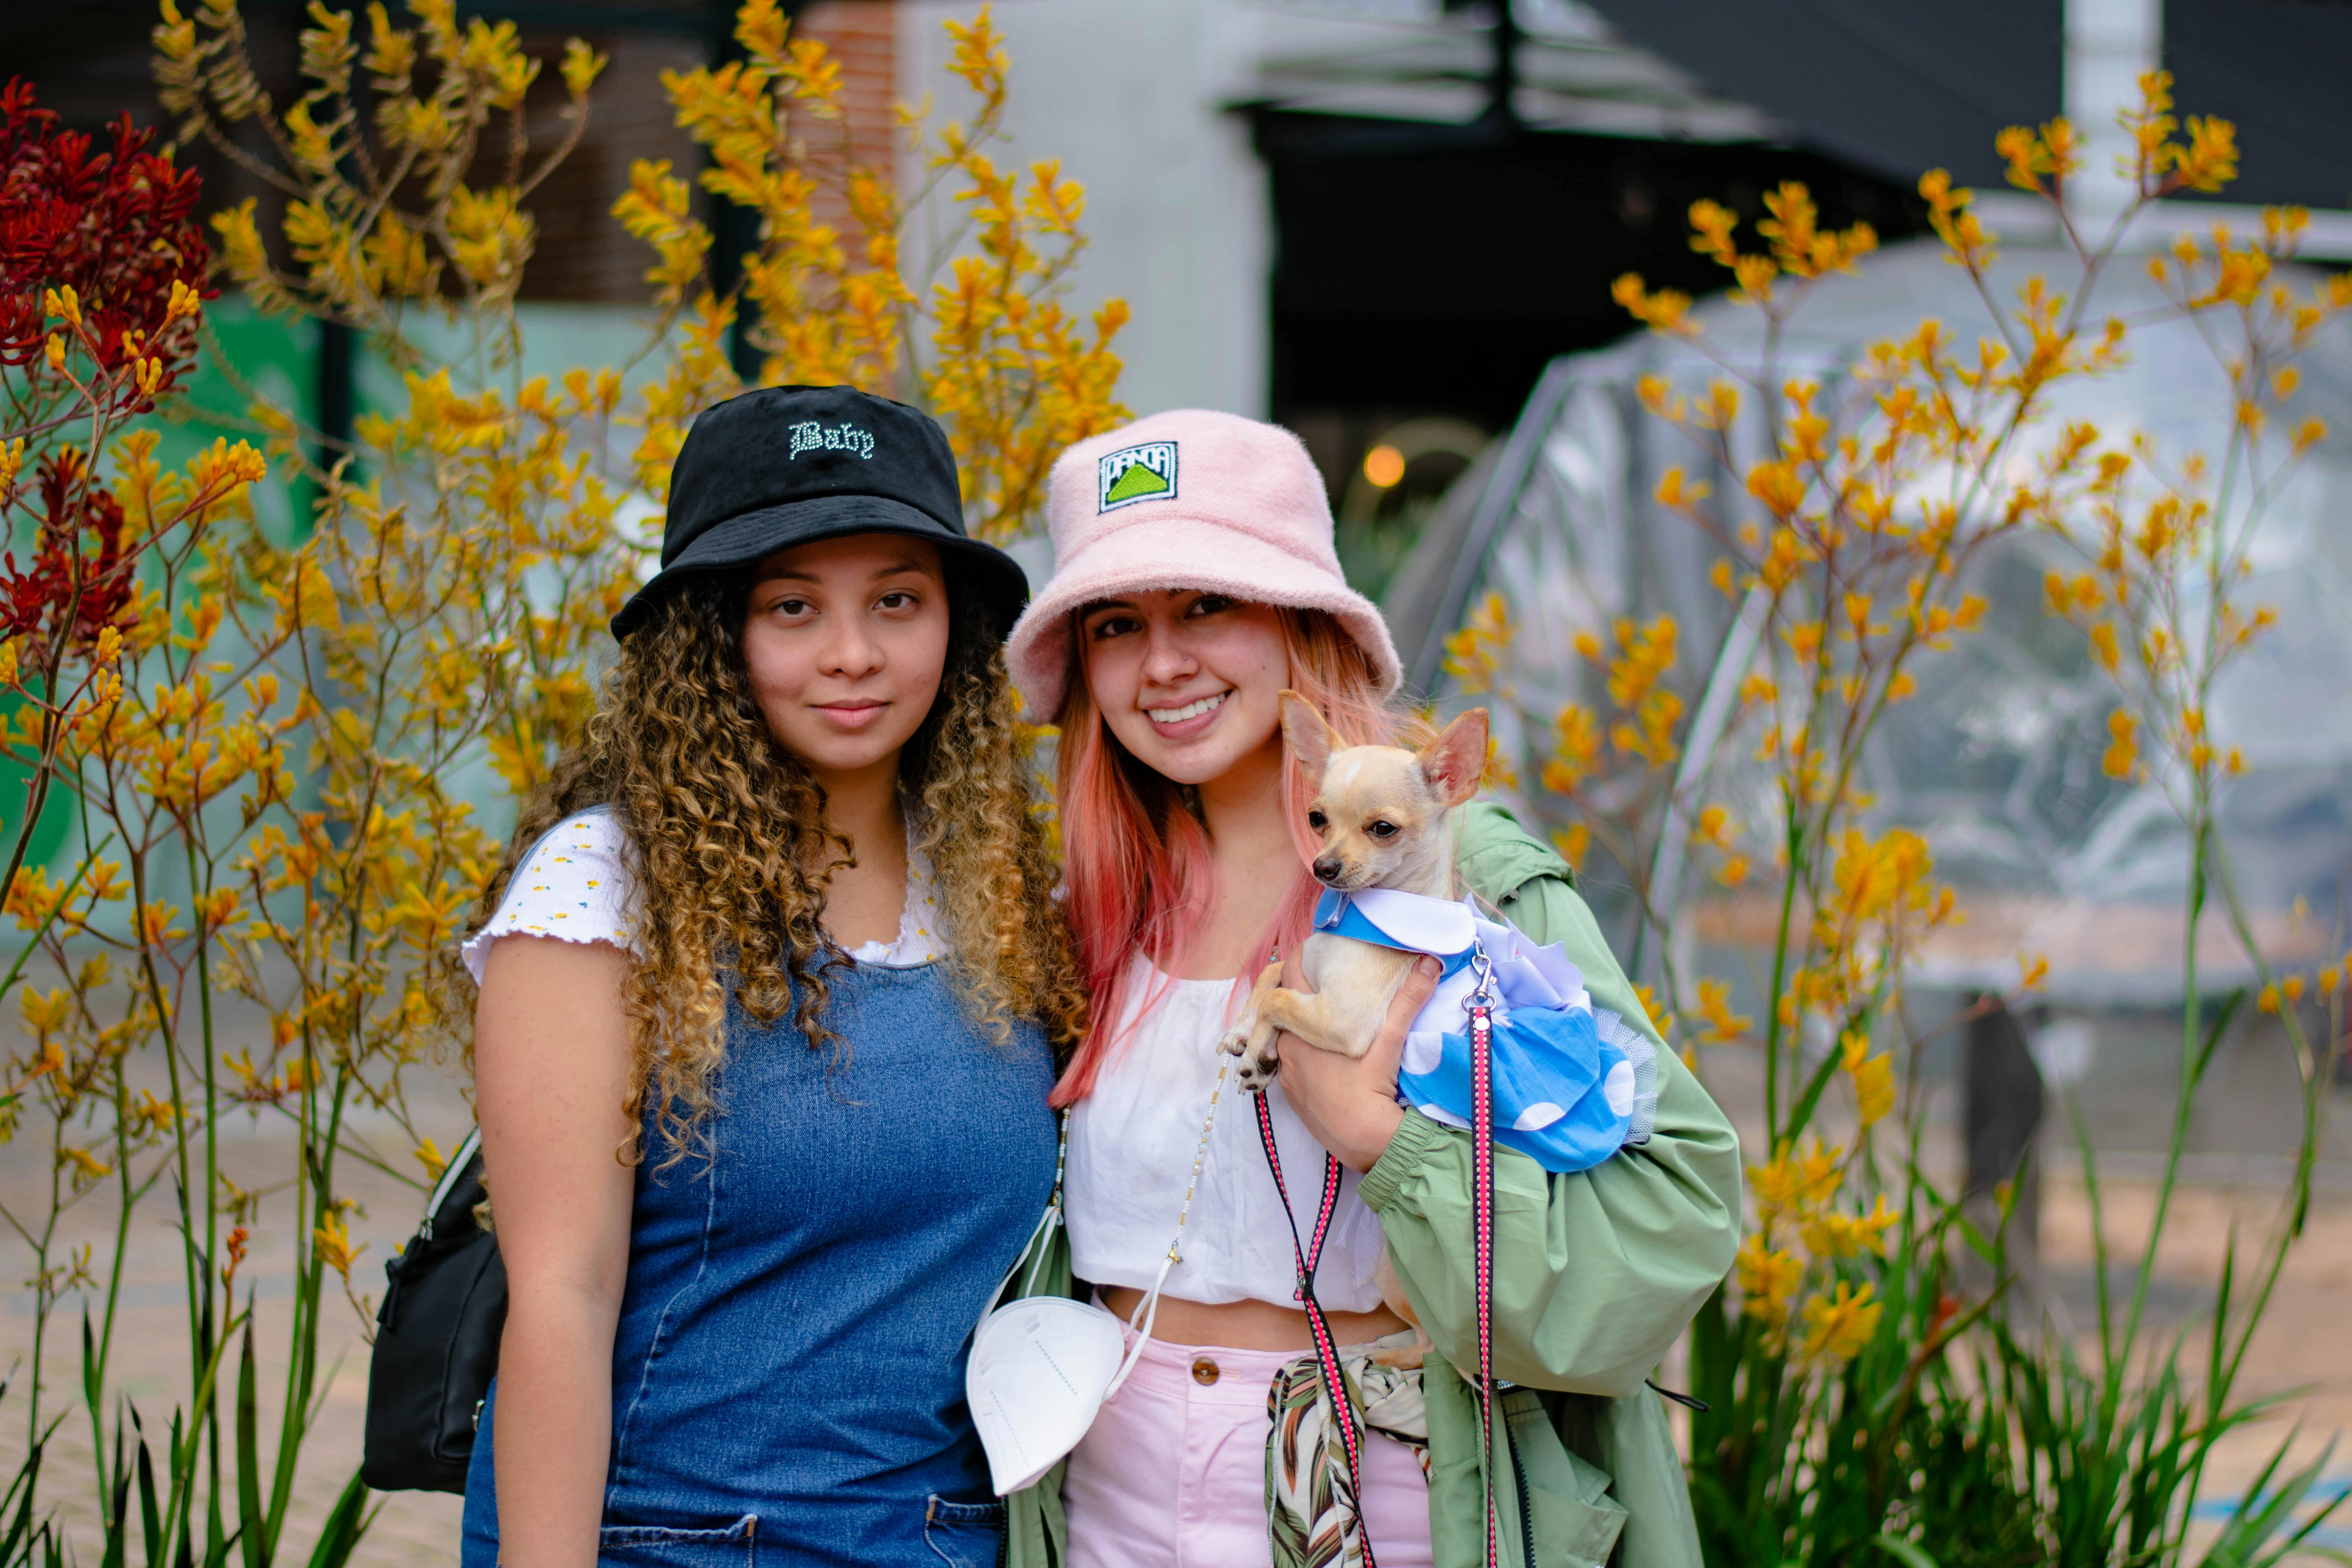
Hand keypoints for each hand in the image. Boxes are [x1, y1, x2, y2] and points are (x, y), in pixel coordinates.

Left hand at [1273, 953, 1440, 1173]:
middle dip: (1303, 993)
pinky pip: (1290, 1062)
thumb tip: (1429, 963)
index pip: (1289, 979)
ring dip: (1301, 1023)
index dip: (1301, 960)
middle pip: (1285, 1007)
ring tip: (1324, 1013)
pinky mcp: (1292, 1093)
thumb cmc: (1371, 1088)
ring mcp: (1287, 1072)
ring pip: (1286, 1035)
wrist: (1362, 1141)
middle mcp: (1287, 1046)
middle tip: (1325, 980)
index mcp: (1302, 1027)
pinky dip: (1302, 1051)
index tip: (1316, 951)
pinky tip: (1324, 1051)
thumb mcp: (1390, 1040)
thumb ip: (1407, 999)